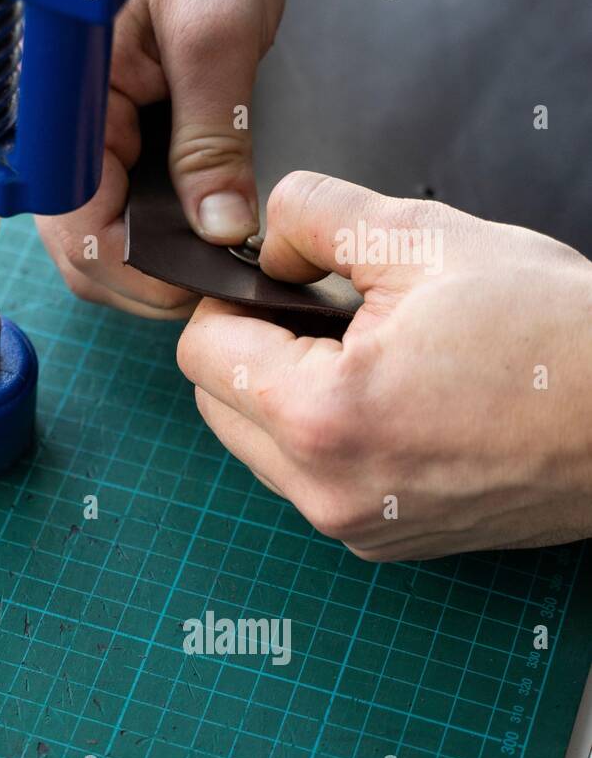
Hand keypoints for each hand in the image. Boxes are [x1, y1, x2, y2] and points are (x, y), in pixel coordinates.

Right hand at [36, 0, 286, 317]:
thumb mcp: (215, 31)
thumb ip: (213, 134)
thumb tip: (218, 227)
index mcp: (63, 107)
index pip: (74, 224)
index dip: (129, 271)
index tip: (189, 288)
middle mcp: (63, 134)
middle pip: (78, 247)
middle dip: (141, 280)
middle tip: (211, 286)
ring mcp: (85, 144)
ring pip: (98, 240)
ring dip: (149, 266)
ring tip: (209, 265)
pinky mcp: (110, 146)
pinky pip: (119, 214)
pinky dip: (155, 240)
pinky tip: (195, 239)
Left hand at [177, 171, 591, 560]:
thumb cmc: (558, 339)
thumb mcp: (428, 237)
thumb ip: (317, 216)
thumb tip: (265, 239)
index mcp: (322, 418)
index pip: (201, 354)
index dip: (229, 302)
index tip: (276, 283)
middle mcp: (326, 490)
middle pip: (216, 405)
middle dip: (249, 350)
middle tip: (322, 314)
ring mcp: (355, 526)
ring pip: (257, 447)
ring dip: (282, 396)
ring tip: (366, 357)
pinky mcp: (384, 542)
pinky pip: (308, 480)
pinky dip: (323, 438)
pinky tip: (389, 402)